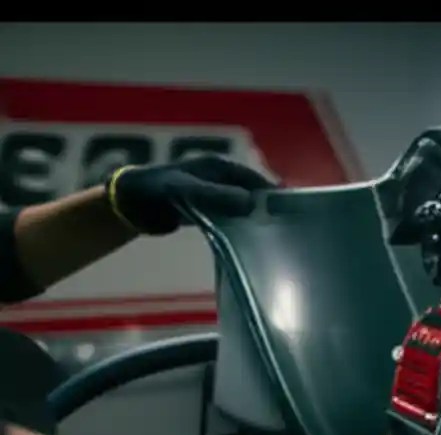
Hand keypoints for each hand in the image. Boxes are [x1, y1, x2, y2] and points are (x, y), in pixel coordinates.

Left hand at [106, 156, 276, 235]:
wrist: (129, 203)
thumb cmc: (157, 190)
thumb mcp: (187, 191)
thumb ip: (217, 196)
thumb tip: (251, 203)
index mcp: (218, 166)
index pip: (254, 179)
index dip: (271, 193)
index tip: (290, 211)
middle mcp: (219, 177)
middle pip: (251, 192)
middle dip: (265, 207)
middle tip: (284, 227)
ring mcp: (213, 193)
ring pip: (241, 205)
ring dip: (252, 218)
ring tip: (269, 236)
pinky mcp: (206, 209)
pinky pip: (229, 216)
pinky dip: (239, 225)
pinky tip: (248, 240)